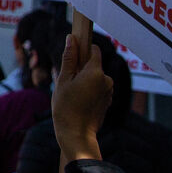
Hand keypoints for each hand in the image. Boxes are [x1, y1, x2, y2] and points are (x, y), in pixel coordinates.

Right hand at [51, 32, 109, 161]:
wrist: (76, 133)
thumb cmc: (66, 107)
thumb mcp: (63, 80)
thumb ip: (69, 58)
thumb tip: (71, 38)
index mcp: (96, 72)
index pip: (93, 50)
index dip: (82, 49)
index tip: (71, 54)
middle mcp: (106, 80)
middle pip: (93, 64)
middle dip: (80, 68)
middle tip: (66, 80)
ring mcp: (108, 91)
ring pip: (95, 77)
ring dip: (84, 80)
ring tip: (71, 93)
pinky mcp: (107, 100)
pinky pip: (97, 88)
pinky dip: (88, 89)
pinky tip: (78, 100)